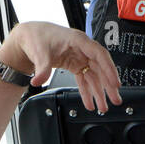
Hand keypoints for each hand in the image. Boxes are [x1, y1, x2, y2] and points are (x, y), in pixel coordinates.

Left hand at [0, 22, 121, 113]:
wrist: (29, 36)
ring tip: (103, 106)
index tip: (115, 83)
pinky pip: (84, 79)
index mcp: (78, 41)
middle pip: (100, 68)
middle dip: (108, 85)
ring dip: (99, 92)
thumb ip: (42, 68)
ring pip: (94, 76)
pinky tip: (90, 102)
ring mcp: (79, 57)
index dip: (109, 69)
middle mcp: (82, 49)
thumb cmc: (37, 36)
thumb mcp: (39, 52)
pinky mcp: (75, 64)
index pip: (99, 55)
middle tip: (115, 99)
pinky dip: (87, 91)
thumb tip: (39, 81)